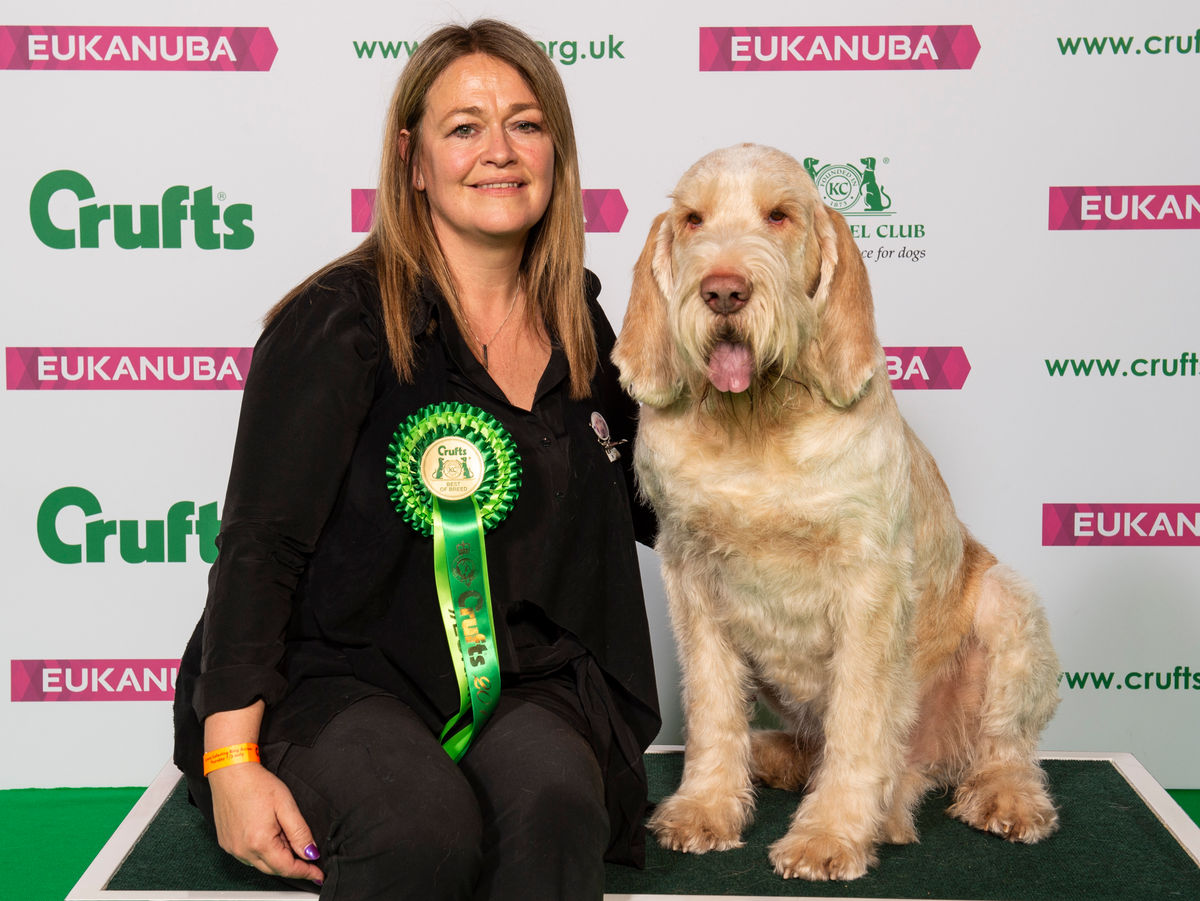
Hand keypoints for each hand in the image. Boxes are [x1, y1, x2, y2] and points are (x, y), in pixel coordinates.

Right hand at [209, 762, 324, 884]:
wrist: (230, 771)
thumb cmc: (257, 784)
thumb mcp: (286, 805)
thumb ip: (300, 832)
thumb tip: (310, 853)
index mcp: (260, 843)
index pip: (287, 868)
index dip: (305, 871)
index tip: (318, 874)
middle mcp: (243, 851)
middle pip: (274, 870)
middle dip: (293, 866)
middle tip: (309, 857)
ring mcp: (232, 849)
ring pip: (261, 865)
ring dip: (278, 858)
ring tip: (285, 837)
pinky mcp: (226, 844)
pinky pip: (248, 857)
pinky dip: (263, 853)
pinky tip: (269, 836)